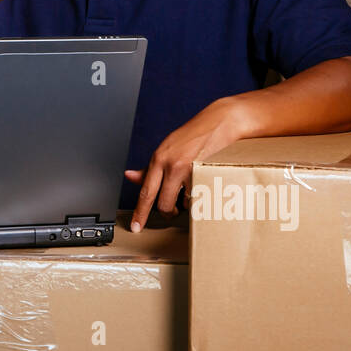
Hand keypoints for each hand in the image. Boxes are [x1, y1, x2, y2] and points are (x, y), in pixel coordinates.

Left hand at [125, 96, 251, 231]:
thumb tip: (130, 177)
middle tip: (173, 209)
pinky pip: (199, 197)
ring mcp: (190, 170)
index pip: (146, 192)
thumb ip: (149, 168)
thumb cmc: (192, 136)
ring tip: (190, 190)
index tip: (135, 227)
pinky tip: (201, 184)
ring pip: (182, 203)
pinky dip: (199, 196)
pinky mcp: (207, 175)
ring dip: (185, 203)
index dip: (140, 213)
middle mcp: (171, 165)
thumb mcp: (166, 150)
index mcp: (158, 159)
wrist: (220, 122)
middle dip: (169, 211)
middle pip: (164, 204)